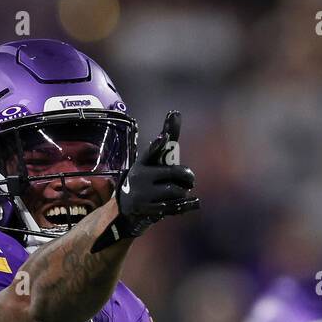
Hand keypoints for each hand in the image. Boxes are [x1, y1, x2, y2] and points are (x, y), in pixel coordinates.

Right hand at [115, 110, 198, 235]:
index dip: (158, 144)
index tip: (164, 137)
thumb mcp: (153, 161)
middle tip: (190, 180)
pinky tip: (194, 203)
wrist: (127, 207)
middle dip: (186, 176)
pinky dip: (186, 205)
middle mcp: (140, 176)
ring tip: (182, 192)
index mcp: (142, 163)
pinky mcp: (148, 209)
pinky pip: (174, 206)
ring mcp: (143, 194)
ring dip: (183, 192)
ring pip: (175, 191)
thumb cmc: (147, 178)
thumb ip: (166, 140)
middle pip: (172, 173)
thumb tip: (175, 113)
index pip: (151, 152)